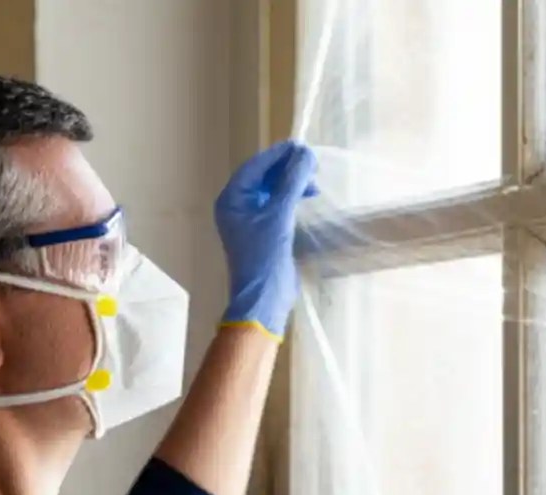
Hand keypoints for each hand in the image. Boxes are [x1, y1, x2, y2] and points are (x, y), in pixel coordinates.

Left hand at [214, 141, 318, 338]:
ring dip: (292, 183)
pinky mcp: (263, 231)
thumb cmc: (265, 256)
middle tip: (311, 162)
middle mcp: (236, 206)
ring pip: (271, 190)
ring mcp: (249, 219)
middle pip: (263, 176)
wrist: (264, 298)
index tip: (301, 145)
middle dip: (286, 168)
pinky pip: (277, 205)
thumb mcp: (280, 216)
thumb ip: (292, 183)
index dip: (278, 154)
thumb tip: (305, 155)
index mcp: (231, 200)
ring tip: (314, 182)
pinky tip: (308, 196)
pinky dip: (291, 198)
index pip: (255, 166)